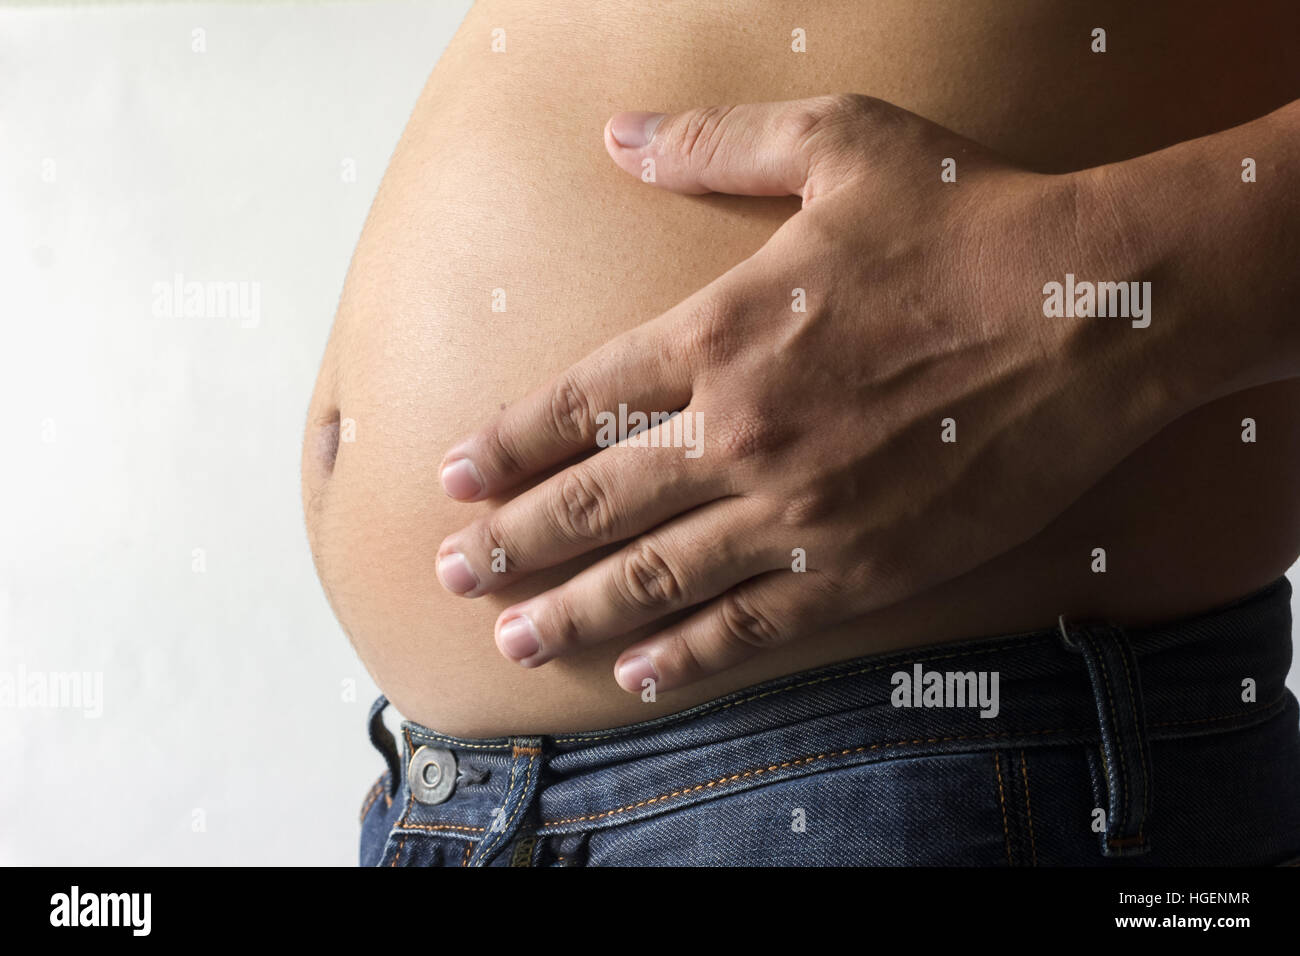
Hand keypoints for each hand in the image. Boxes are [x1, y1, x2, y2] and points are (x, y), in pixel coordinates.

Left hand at [434, 94, 1179, 692]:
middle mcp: (739, 432)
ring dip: (574, 610)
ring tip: (511, 635)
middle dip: (510, 542)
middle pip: (593, 503)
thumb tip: (619, 133)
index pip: (577, 406)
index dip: (507, 446)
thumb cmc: (971, 219)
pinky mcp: (864, 566)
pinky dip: (688, 653)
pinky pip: (752, 623)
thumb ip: (714, 143)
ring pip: (655, 577)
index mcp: (719, 333)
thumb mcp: (838, 144)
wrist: (1097, 307)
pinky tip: (638, 672)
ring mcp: (798, 511)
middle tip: (451, 574)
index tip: (453, 480)